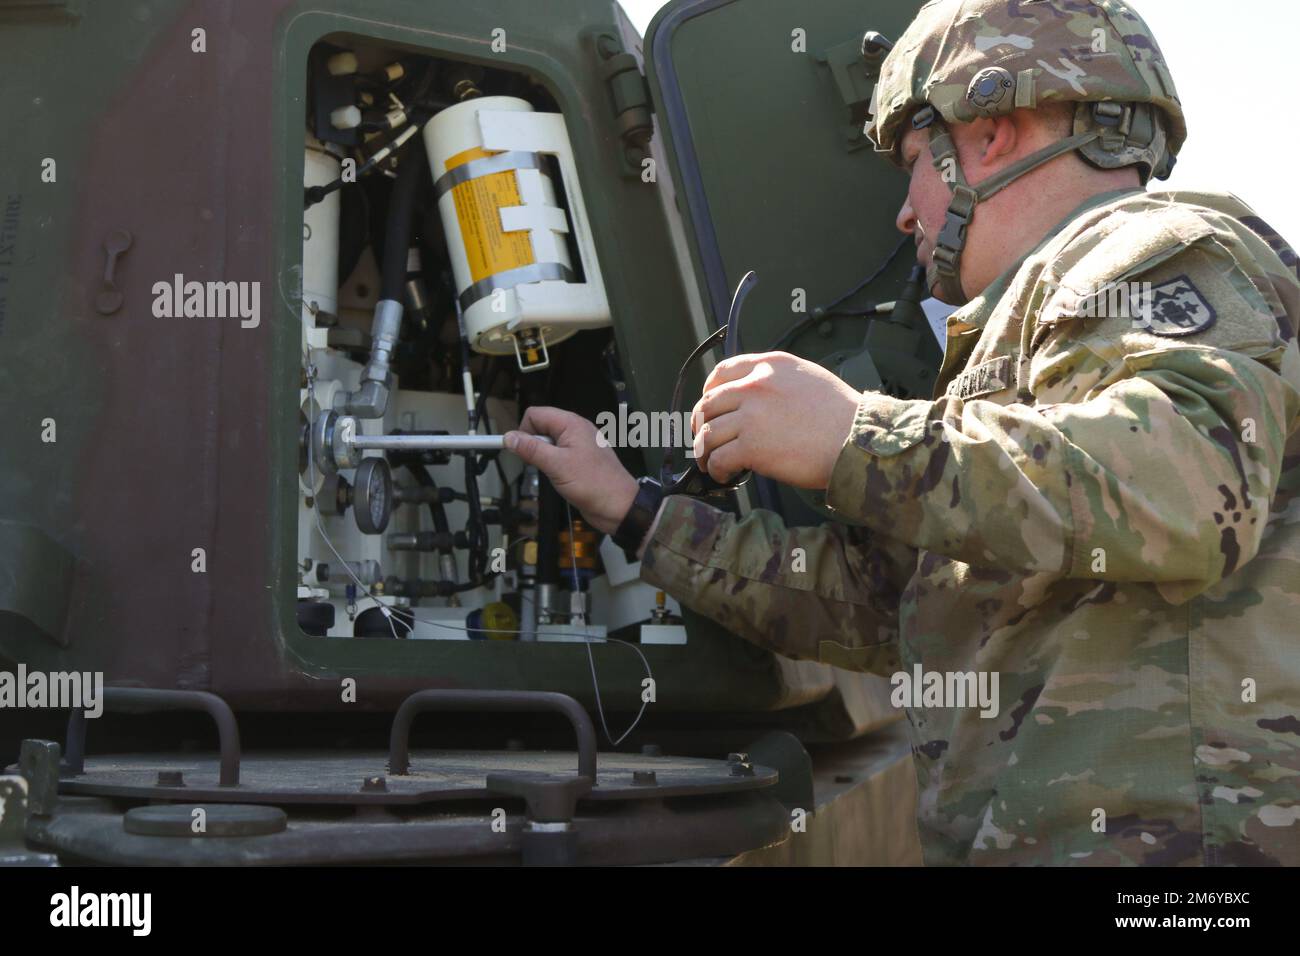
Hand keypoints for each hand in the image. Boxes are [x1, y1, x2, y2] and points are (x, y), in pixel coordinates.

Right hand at [504, 407, 638, 534]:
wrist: (619, 507)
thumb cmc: (594, 484)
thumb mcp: (557, 466)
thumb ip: (531, 450)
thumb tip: (510, 438)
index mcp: (571, 424)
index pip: (536, 414)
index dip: (523, 430)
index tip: (519, 451)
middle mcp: (575, 430)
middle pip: (541, 427)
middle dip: (533, 444)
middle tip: (539, 464)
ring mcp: (578, 445)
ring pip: (548, 442)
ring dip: (542, 456)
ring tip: (552, 473)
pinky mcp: (579, 460)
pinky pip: (557, 455)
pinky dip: (552, 464)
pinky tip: (559, 477)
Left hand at [690, 352, 861, 489]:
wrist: (857, 439)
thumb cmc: (843, 416)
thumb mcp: (809, 378)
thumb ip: (779, 381)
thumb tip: (759, 398)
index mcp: (771, 365)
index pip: (722, 371)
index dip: (709, 392)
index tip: (710, 407)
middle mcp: (756, 386)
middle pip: (709, 404)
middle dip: (701, 424)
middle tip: (705, 439)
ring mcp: (752, 415)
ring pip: (708, 432)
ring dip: (705, 450)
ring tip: (711, 462)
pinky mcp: (752, 446)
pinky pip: (719, 458)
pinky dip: (716, 469)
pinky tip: (725, 475)